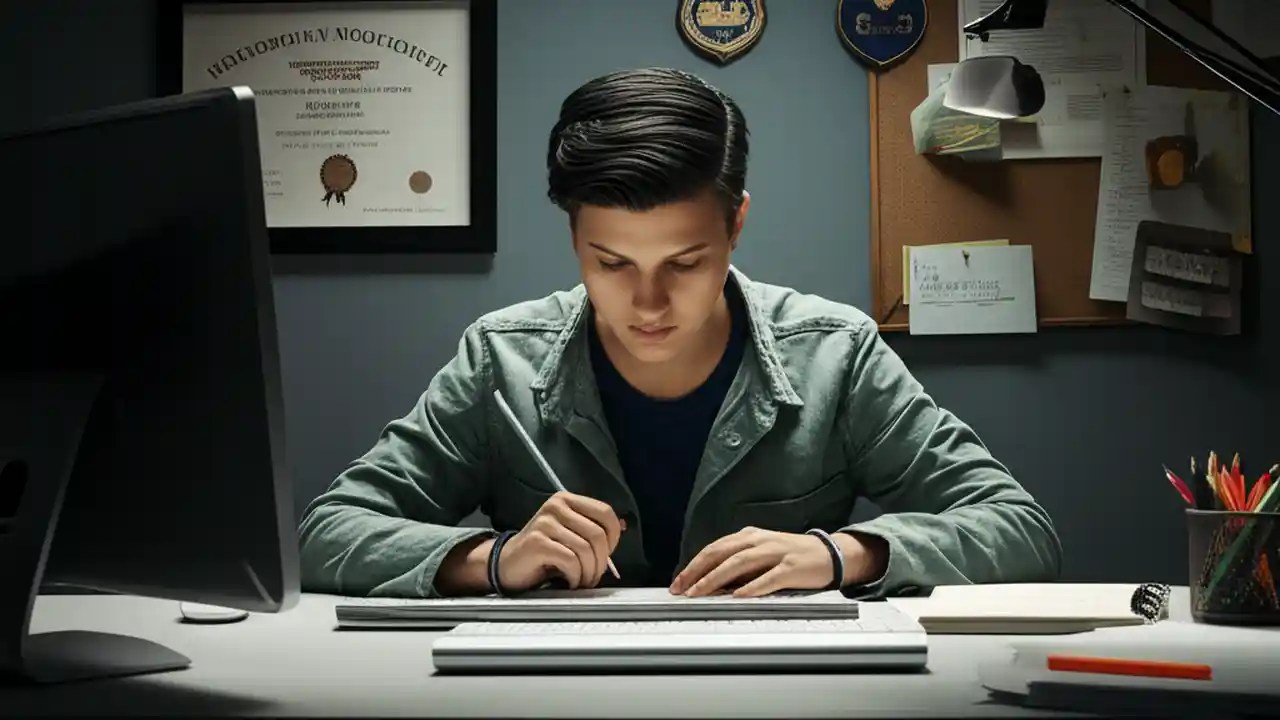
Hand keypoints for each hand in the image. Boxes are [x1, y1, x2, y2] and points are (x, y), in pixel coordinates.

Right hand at [497, 491, 624, 592]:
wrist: (507, 564)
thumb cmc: (543, 552)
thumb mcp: (569, 534)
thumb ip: (591, 528)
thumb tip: (622, 527)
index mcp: (566, 500)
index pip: (605, 512)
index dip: (614, 536)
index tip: (608, 554)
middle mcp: (556, 506)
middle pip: (598, 534)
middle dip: (601, 561)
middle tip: (595, 575)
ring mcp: (545, 523)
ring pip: (585, 549)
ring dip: (589, 572)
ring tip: (583, 580)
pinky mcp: (537, 542)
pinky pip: (570, 560)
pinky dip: (576, 576)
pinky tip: (570, 581)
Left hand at [670, 527, 887, 597]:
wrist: (830, 553)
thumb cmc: (792, 556)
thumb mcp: (762, 554)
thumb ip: (739, 565)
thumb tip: (710, 583)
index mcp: (749, 537)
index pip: (714, 548)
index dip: (693, 565)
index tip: (679, 582)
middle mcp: (759, 541)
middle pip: (721, 552)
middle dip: (698, 571)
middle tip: (682, 589)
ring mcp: (775, 552)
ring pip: (739, 563)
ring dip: (716, 578)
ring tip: (701, 592)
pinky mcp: (791, 567)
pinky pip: (768, 578)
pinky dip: (752, 587)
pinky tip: (739, 596)